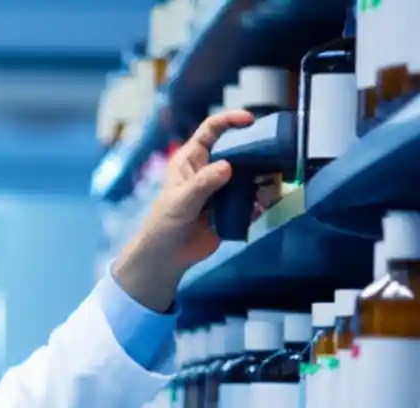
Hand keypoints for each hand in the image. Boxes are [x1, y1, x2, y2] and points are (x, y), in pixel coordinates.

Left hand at [115, 109, 255, 311]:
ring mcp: (223, 188)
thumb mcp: (181, 200)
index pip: (211, 130)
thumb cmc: (165, 223)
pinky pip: (254, 199)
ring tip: (272, 184)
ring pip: (250, 174)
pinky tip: (262, 206)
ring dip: (263, 177)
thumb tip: (227, 166)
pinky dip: (261, 200)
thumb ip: (203, 183)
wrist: (168, 256)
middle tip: (273, 156)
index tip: (251, 120)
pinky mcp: (233, 207)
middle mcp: (210, 169)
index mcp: (192, 159)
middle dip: (256, 150)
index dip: (230, 120)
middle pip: (238, 149)